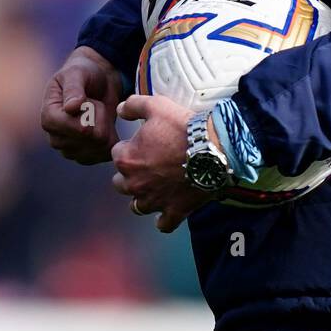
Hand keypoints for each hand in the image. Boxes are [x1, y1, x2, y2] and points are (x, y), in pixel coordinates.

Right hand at [40, 46, 124, 164]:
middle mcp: (56, 138)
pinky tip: (105, 124)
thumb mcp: (77, 73)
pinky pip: (107, 153)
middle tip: (94, 103)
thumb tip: (70, 108)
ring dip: (106, 125)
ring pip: (101, 146)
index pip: (73, 127)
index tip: (88, 99)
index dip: (89, 113)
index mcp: (48, 117)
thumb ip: (73, 88)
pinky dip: (112, 137)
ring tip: (97, 112)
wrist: (97, 82)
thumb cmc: (83, 74)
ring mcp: (71, 150)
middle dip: (100, 116)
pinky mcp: (86, 157)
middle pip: (91, 137)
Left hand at [111, 95, 221, 232]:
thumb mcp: (156, 106)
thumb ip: (133, 105)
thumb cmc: (182, 127)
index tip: (144, 142)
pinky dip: (164, 218)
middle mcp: (134, 184)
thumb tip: (120, 108)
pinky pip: (163, 224)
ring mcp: (153, 201)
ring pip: (137, 206)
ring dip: (142, 197)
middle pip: (120, 183)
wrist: (213, 149)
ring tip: (155, 187)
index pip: (117, 154)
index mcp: (126, 159)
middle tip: (148, 164)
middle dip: (130, 174)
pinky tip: (168, 209)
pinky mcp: (173, 212)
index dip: (130, 146)